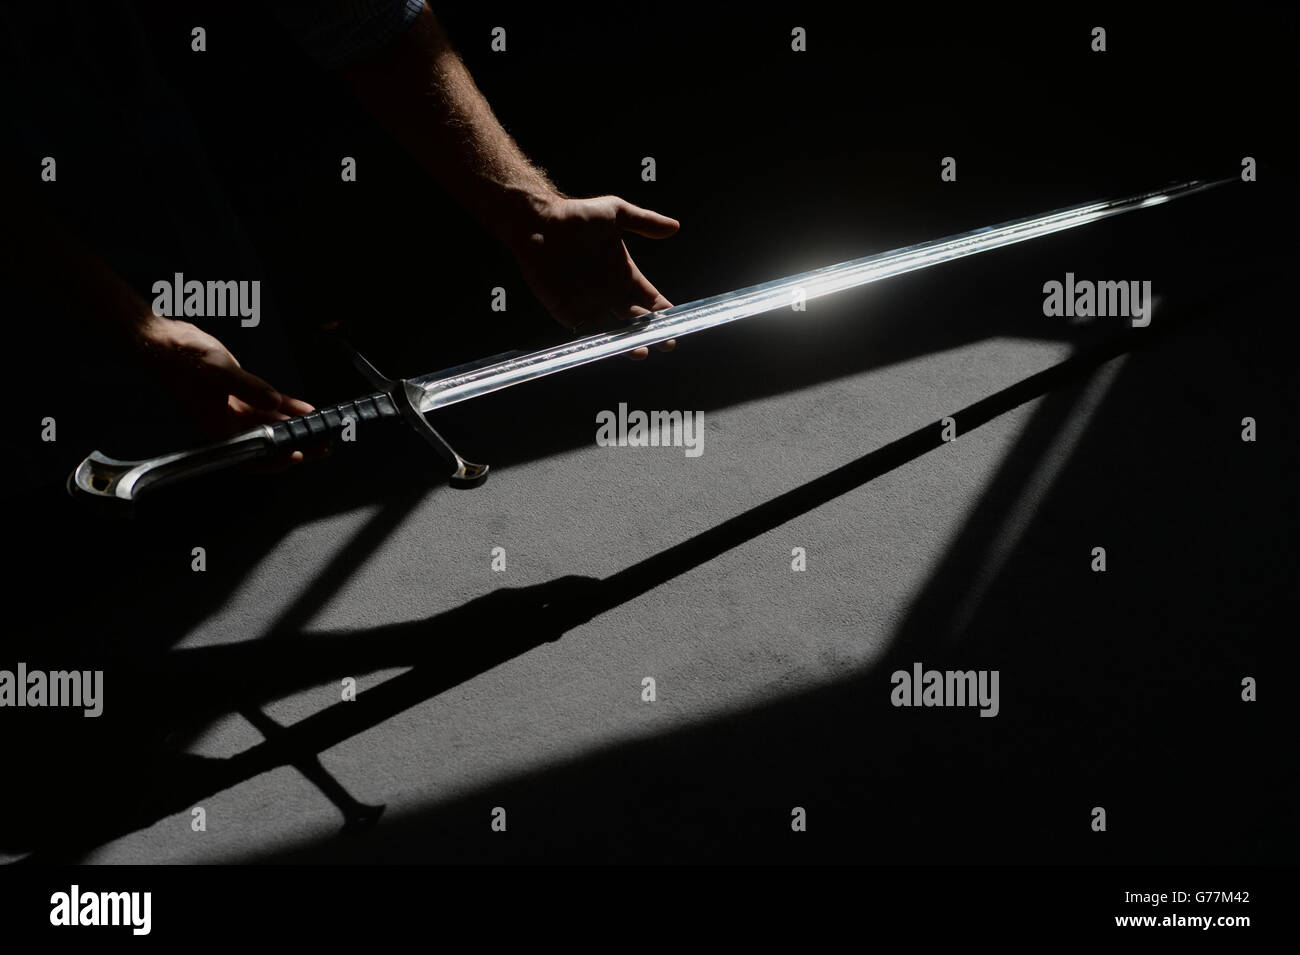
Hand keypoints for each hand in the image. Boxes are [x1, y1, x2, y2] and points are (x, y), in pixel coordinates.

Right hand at [134, 317, 316, 462]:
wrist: (165, 341)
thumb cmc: (180, 358)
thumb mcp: (218, 371)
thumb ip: (248, 387)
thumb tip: (273, 402)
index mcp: (217, 427)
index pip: (249, 455)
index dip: (273, 460)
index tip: (296, 455)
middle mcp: (227, 424)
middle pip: (267, 444)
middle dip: (296, 445)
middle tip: (322, 446)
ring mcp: (235, 410)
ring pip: (272, 426)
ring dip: (296, 429)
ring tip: (322, 431)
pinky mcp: (241, 395)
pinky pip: (269, 407)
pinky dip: (288, 408)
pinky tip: (306, 409)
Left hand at [509, 195, 678, 359]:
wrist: (540, 223)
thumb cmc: (577, 215)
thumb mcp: (617, 213)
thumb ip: (646, 222)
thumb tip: (675, 226)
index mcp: (624, 275)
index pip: (650, 299)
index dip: (664, 312)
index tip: (678, 321)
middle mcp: (610, 293)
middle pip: (637, 320)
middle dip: (652, 332)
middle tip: (667, 342)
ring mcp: (590, 305)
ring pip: (615, 331)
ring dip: (628, 343)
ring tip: (641, 350)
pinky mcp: (568, 313)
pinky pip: (587, 332)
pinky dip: (600, 341)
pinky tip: (612, 348)